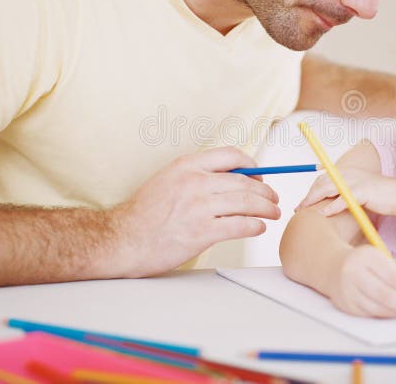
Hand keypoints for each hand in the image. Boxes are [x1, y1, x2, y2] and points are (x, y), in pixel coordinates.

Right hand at [109, 147, 279, 276]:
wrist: (121, 240)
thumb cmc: (144, 214)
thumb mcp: (168, 180)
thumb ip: (196, 175)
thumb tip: (231, 178)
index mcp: (187, 165)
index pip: (231, 155)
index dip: (252, 166)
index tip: (259, 176)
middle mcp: (194, 182)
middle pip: (245, 181)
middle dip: (265, 191)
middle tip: (273, 198)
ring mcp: (198, 207)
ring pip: (247, 203)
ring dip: (266, 209)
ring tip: (273, 213)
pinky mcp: (201, 232)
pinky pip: (239, 226)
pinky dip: (254, 227)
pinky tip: (258, 228)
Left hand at [296, 168, 395, 216]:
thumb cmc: (382, 195)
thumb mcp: (361, 190)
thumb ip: (347, 192)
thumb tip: (333, 200)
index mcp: (348, 171)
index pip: (323, 178)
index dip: (312, 189)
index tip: (304, 200)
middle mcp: (349, 173)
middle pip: (322, 182)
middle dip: (308, 195)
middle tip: (298, 207)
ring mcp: (354, 182)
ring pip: (327, 189)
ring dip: (313, 200)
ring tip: (303, 210)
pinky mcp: (361, 192)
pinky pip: (341, 200)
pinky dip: (330, 207)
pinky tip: (322, 213)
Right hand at [328, 245, 395, 317]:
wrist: (333, 267)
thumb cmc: (364, 264)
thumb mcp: (383, 261)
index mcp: (366, 257)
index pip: (392, 276)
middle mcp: (354, 272)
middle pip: (384, 294)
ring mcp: (348, 290)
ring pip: (376, 307)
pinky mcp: (346, 305)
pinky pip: (369, 313)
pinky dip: (384, 314)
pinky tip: (392, 312)